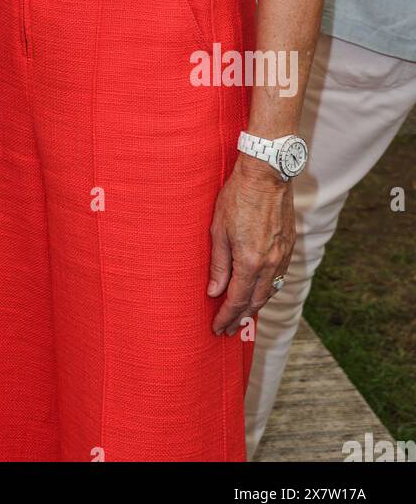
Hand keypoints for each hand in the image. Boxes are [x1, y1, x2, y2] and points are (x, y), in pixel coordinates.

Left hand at [207, 156, 294, 336]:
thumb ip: (218, 264)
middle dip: (241, 318)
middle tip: (229, 329)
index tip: (217, 328)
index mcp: (250, 261)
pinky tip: (259, 291)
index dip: (226, 316)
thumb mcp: (218, 229)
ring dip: (256, 306)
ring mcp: (283, 255)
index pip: (237, 300)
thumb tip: (214, 292)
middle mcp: (270, 263)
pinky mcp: (289, 245)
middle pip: (256, 301)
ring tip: (243, 315)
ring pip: (270, 291)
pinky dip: (268, 289)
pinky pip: (279, 277)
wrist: (267, 174)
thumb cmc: (237, 197)